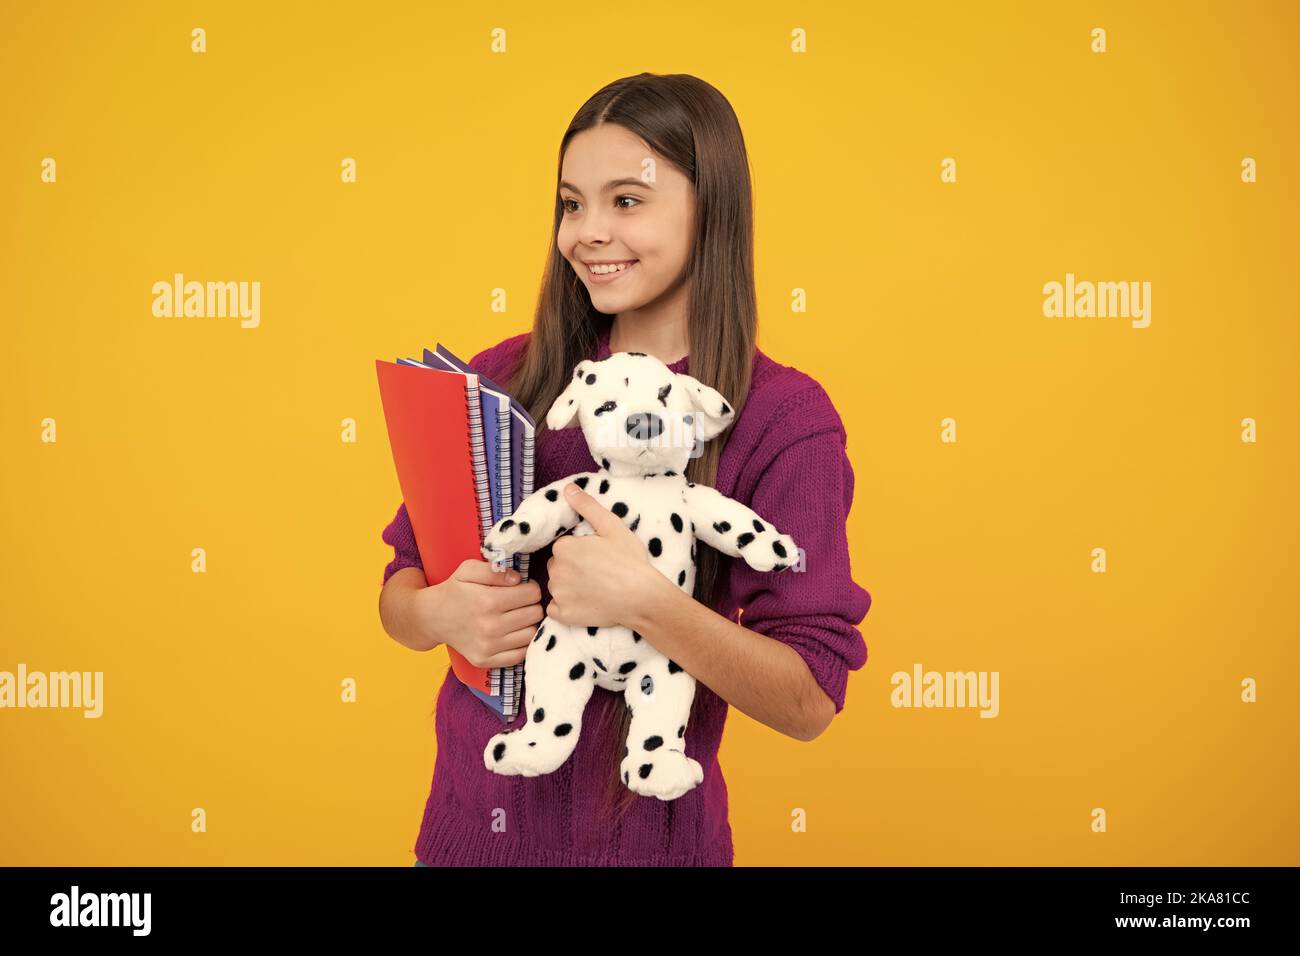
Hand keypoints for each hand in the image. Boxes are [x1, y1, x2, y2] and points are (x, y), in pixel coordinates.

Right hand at [423, 559, 543, 665]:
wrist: (431, 618)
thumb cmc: (453, 591)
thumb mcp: (468, 570)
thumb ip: (494, 570)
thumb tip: (518, 579)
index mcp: (488, 601)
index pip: (532, 594)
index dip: (530, 587)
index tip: (521, 588)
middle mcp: (490, 626)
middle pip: (535, 614)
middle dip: (530, 605)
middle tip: (518, 602)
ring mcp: (488, 647)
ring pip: (531, 634)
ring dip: (527, 624)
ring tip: (515, 617)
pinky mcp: (485, 660)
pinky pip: (520, 654)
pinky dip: (521, 643)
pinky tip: (512, 633)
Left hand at [545, 483, 660, 627]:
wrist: (642, 597)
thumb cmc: (629, 560)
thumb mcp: (612, 526)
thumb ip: (587, 506)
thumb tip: (568, 489)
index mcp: (564, 547)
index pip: (563, 547)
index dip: (581, 551)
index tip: (598, 557)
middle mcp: (555, 570)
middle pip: (558, 566)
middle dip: (572, 568)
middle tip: (598, 572)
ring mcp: (558, 594)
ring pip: (558, 586)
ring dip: (570, 587)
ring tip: (595, 588)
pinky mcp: (563, 614)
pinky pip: (556, 609)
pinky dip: (567, 607)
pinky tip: (586, 603)